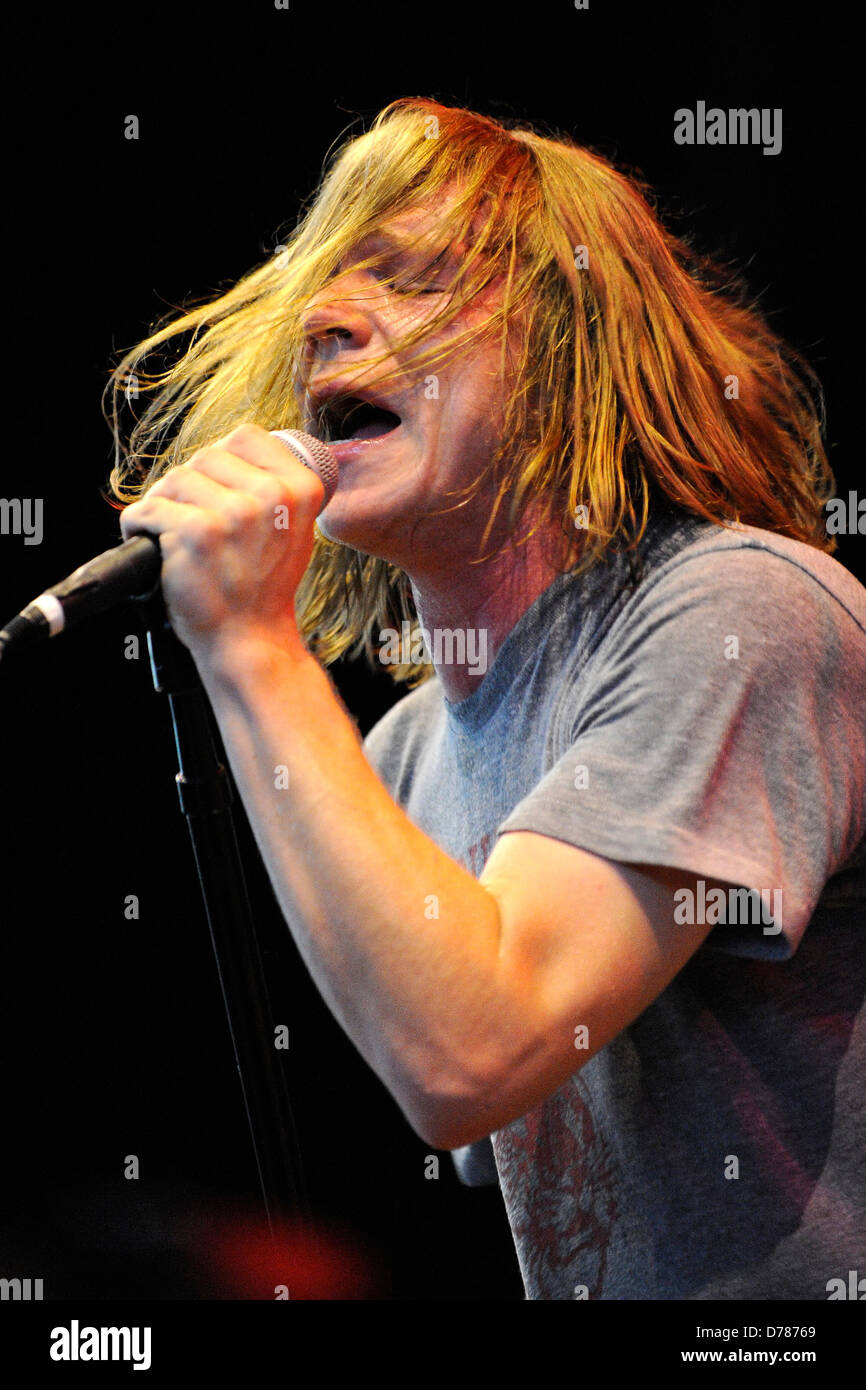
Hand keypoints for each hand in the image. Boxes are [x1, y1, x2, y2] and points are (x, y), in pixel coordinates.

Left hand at [119, 423, 324, 654]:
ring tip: (172, 535)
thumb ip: (276, 487)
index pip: (247, 436)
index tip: (217, 488)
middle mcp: (271, 496)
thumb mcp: (295, 529)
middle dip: (190, 486)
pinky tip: (151, 543)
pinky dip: (138, 526)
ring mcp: (233, 514)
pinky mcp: (194, 534)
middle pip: (206, 455)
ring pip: (173, 479)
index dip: (223, 458)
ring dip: (163, 505)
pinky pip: (146, 509)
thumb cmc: (265, 586)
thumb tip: (232, 448)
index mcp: (300, 488)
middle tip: (192, 520)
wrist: (250, 640)